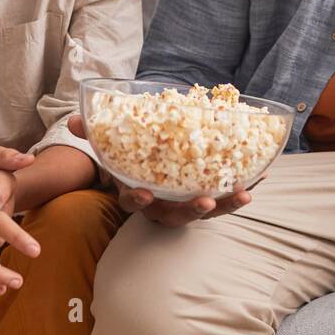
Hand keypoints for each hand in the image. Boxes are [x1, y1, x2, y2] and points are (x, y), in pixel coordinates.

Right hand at [66, 112, 262, 226]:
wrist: (147, 173)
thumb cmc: (130, 161)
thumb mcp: (111, 149)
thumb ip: (94, 135)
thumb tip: (75, 120)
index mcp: (137, 194)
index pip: (133, 202)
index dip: (137, 200)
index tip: (141, 193)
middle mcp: (162, 206)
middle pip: (176, 215)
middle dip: (191, 211)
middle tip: (204, 202)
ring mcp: (186, 205)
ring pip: (206, 212)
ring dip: (225, 205)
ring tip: (244, 193)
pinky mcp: (206, 199)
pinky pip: (225, 199)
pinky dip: (241, 190)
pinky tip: (260, 176)